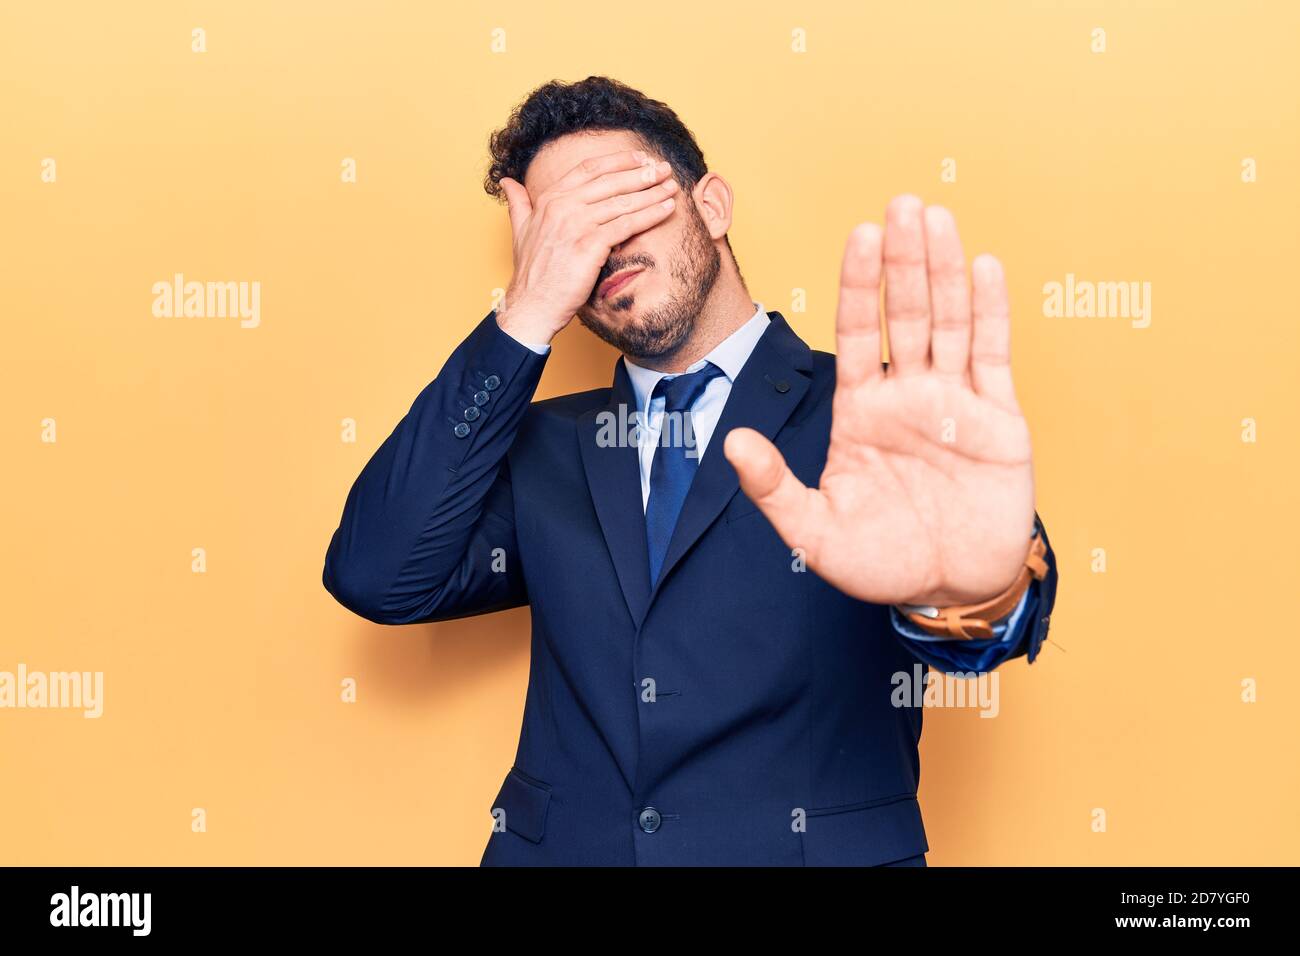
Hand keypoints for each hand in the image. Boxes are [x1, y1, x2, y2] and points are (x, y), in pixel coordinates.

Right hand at [495, 149, 679, 344]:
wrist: (531, 306)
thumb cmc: (531, 274)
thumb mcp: (520, 230)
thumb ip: (519, 203)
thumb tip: (508, 182)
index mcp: (549, 199)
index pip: (589, 169)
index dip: (618, 161)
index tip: (640, 158)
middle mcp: (562, 206)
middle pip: (610, 182)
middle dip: (641, 173)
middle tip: (664, 168)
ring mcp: (576, 224)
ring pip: (622, 202)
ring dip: (652, 192)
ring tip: (672, 186)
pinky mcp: (589, 245)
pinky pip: (627, 225)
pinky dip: (650, 215)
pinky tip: (667, 209)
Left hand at [723, 195, 1034, 607]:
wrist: (948, 590)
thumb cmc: (879, 562)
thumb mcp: (815, 533)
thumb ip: (775, 488)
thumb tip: (732, 443)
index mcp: (861, 410)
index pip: (856, 332)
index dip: (858, 285)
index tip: (860, 236)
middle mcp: (906, 395)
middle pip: (905, 314)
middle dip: (903, 261)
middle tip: (902, 204)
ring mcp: (954, 402)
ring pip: (950, 323)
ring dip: (945, 271)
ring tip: (938, 218)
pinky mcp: (999, 420)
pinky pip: (993, 357)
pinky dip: (991, 313)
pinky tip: (984, 267)